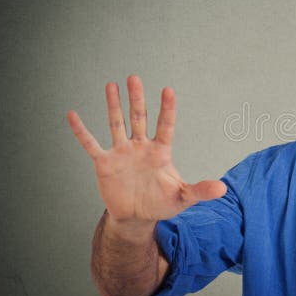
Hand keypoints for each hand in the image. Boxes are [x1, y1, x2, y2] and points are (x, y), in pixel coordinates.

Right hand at [67, 75, 226, 224]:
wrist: (136, 217)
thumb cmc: (161, 204)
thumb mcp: (183, 198)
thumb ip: (201, 190)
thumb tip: (223, 188)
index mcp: (161, 152)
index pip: (165, 125)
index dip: (166, 109)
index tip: (168, 90)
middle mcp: (140, 147)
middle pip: (139, 117)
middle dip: (136, 98)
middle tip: (134, 78)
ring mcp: (122, 153)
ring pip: (117, 124)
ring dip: (113, 105)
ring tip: (111, 85)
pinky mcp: (104, 163)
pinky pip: (90, 144)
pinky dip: (81, 131)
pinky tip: (72, 115)